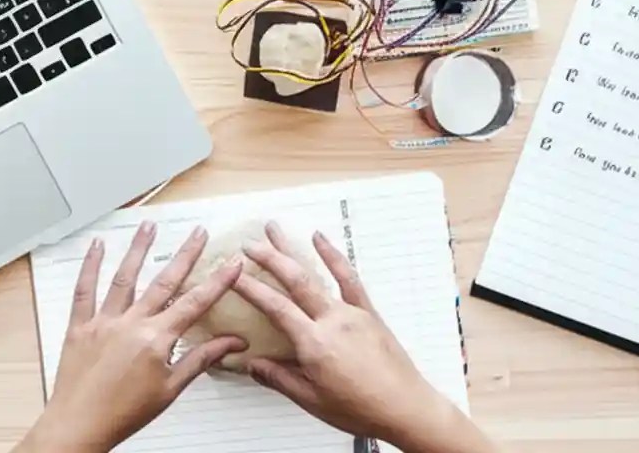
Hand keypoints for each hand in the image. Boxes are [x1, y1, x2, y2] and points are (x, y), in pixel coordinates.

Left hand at [20, 223, 245, 452]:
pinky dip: (90, 266)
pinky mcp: (80, 327)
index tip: (232, 263)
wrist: (79, 427)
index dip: (218, 281)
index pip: (196, 303)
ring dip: (139, 249)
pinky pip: (84, 290)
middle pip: (165, 282)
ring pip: (125, 277)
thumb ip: (201, 359)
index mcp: (156, 340)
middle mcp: (131, 324)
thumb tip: (232, 344)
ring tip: (150, 226)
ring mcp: (104, 322)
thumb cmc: (123, 414)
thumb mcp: (171, 389)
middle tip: (199, 233)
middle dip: (186, 254)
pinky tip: (97, 246)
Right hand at [235, 223, 497, 452]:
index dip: (252, 290)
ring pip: (317, 273)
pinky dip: (334, 255)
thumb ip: (279, 379)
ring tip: (275, 230)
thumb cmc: (361, 409)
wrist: (405, 408)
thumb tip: (252, 364)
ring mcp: (352, 312)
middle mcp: (332, 321)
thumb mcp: (311, 400)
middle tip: (248, 244)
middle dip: (269, 258)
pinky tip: (321, 239)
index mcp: (314, 344)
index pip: (276, 308)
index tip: (234, 276)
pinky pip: (349, 278)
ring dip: (294, 249)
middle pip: (294, 280)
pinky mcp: (368, 312)